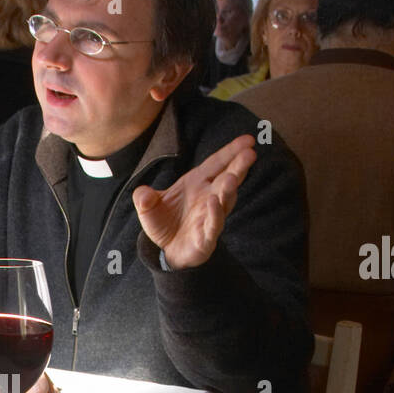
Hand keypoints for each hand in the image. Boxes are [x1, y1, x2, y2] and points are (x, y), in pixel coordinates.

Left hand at [133, 134, 255, 269]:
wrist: (165, 251)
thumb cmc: (164, 222)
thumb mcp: (148, 207)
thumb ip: (144, 198)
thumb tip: (143, 194)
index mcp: (197, 183)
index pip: (217, 164)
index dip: (231, 152)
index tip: (249, 141)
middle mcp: (208, 197)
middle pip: (226, 179)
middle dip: (238, 167)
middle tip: (250, 154)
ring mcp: (210, 217)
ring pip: (223, 201)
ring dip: (228, 190)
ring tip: (232, 177)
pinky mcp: (206, 238)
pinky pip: (213, 225)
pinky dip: (214, 215)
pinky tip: (214, 202)